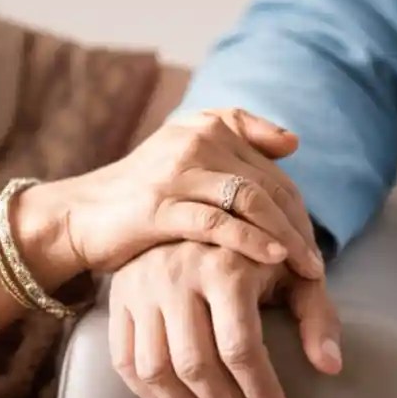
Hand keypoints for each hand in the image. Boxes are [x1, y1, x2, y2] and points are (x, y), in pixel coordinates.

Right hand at [33, 109, 323, 277]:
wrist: (80, 216)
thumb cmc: (141, 199)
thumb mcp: (186, 162)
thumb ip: (235, 144)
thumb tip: (293, 142)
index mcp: (208, 128)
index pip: (272, 172)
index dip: (299, 212)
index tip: (313, 248)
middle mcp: (196, 141)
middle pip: (268, 185)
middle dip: (299, 229)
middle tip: (316, 267)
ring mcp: (177, 172)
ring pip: (250, 200)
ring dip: (285, 237)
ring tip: (306, 269)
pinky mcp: (159, 205)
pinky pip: (217, 222)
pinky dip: (251, 240)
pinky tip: (273, 259)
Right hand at [108, 242, 341, 397]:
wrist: (206, 213)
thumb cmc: (261, 254)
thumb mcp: (297, 274)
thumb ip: (319, 318)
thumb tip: (330, 367)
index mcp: (225, 266)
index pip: (240, 348)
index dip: (262, 394)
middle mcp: (176, 275)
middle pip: (197, 366)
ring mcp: (140, 288)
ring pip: (158, 371)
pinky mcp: (119, 299)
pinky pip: (127, 362)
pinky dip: (153, 397)